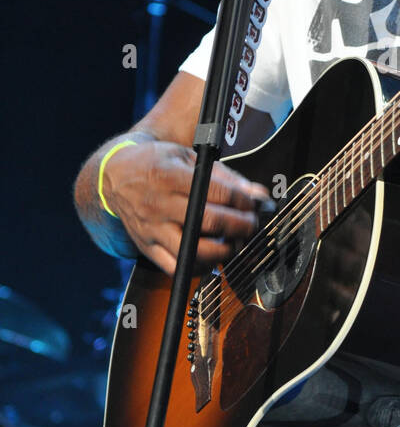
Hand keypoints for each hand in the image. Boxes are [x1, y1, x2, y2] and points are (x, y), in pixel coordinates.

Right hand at [102, 140, 270, 274]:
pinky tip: (211, 257)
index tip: (254, 203)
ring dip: (223, 251)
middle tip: (250, 225)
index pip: (218, 193)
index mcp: (171, 176)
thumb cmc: (156, 163)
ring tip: (233, 242)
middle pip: (209, 222)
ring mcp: (152, 228)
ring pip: (193, 251)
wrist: (114, 176)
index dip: (243, 201)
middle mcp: (159, 204)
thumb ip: (224, 176)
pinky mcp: (146, 246)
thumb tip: (258, 195)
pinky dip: (198, 267)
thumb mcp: (189, 158)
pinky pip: (175, 268)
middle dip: (240, 226)